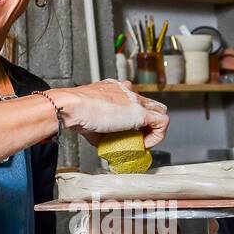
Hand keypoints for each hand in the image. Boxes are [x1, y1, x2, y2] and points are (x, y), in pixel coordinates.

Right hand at [47, 79, 168, 145]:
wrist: (72, 106)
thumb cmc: (75, 111)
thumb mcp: (89, 120)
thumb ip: (100, 130)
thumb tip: (104, 143)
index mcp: (114, 88)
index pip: (133, 99)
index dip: (133, 118)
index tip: (127, 131)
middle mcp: (127, 90)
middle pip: (148, 104)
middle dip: (146, 121)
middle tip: (137, 136)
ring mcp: (135, 99)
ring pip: (159, 111)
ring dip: (153, 128)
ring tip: (142, 142)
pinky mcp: (141, 111)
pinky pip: (162, 123)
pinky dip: (157, 136)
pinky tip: (145, 144)